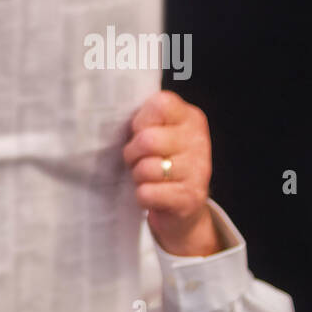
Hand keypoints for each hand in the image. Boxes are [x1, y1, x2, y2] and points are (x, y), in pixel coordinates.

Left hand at [122, 90, 220, 256]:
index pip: (160, 104)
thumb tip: (112, 108)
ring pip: (146, 168)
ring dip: (138, 176)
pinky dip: (142, 196)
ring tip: (146, 178)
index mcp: (190, 118)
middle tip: (137, 161)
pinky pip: (148, 193)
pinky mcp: (190, 198)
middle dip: (133, 153)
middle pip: (148, 140)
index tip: (140, 133)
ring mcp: (198, 170)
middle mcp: (198, 141)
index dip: (141, 121)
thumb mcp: (157, 134)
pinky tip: (152, 195)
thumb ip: (145, 119)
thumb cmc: (161, 164)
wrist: (182, 207)